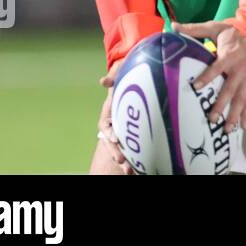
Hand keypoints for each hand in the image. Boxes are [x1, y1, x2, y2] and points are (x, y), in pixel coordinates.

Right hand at [95, 58, 133, 174]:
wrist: (137, 81)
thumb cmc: (126, 77)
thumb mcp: (120, 74)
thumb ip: (113, 77)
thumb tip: (103, 81)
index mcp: (109, 115)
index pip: (105, 125)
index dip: (109, 133)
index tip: (114, 138)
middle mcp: (114, 126)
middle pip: (112, 142)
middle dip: (116, 153)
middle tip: (122, 161)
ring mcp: (123, 132)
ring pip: (122, 149)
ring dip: (125, 160)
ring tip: (130, 171)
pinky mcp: (134, 136)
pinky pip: (134, 149)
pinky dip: (136, 158)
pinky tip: (142, 168)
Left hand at [176, 21, 245, 132]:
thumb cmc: (234, 35)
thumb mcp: (216, 28)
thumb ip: (196, 29)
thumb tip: (174, 27)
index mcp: (229, 56)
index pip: (217, 67)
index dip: (207, 77)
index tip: (196, 86)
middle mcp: (239, 70)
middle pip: (230, 90)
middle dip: (221, 105)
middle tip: (211, 119)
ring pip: (241, 99)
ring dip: (234, 115)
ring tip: (227, 129)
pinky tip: (244, 127)